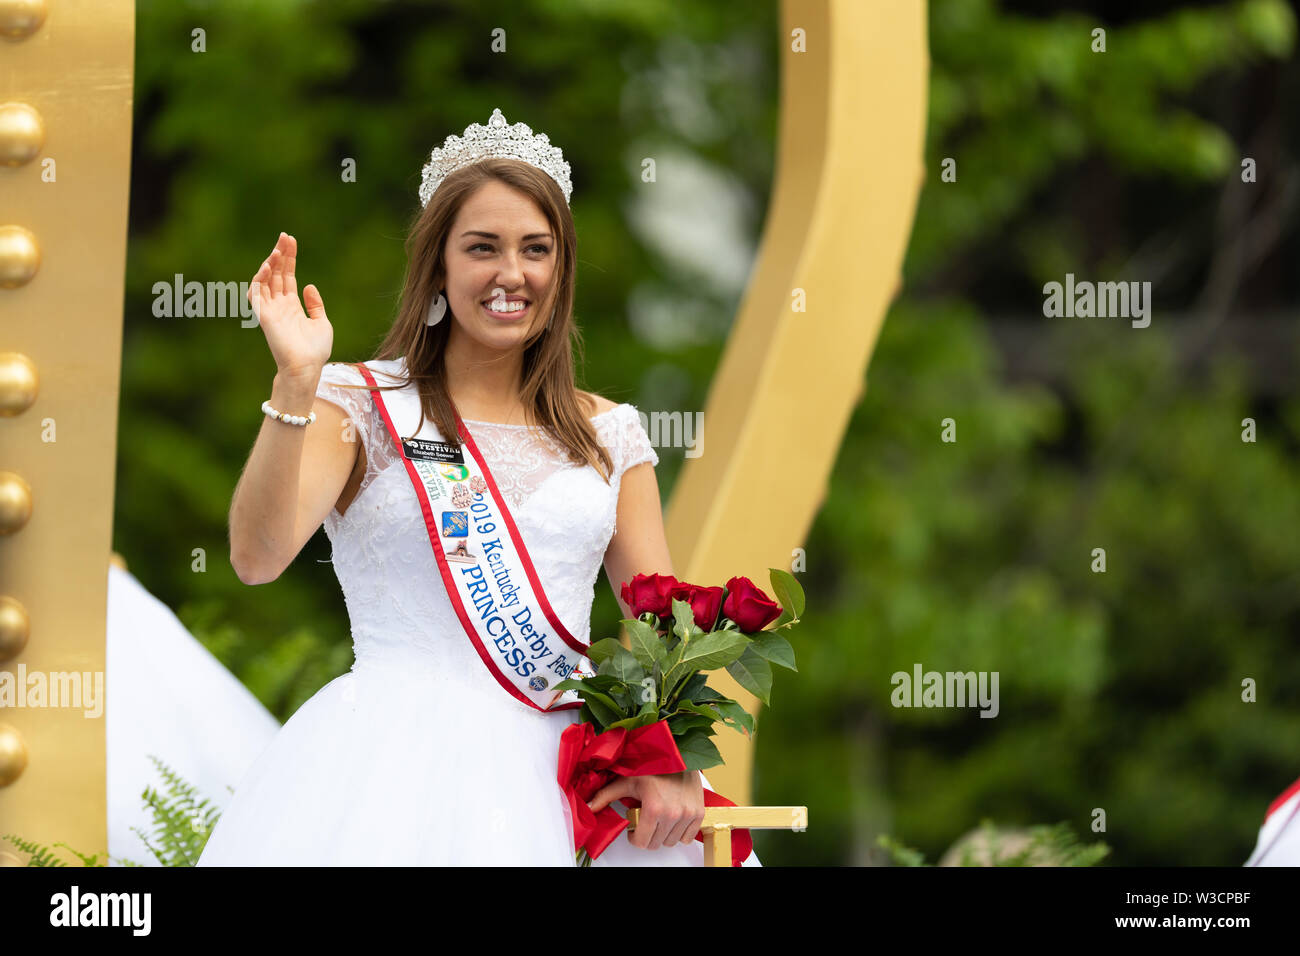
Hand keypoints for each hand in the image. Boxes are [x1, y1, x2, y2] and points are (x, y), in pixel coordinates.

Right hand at [249, 232, 332, 377]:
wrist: (307, 367)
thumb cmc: (315, 350)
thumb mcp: (322, 322)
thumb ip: (315, 304)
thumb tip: (309, 285)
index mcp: (292, 305)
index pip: (288, 276)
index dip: (289, 258)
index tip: (291, 240)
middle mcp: (279, 305)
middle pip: (277, 273)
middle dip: (280, 254)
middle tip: (284, 236)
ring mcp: (270, 310)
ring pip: (265, 281)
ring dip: (269, 264)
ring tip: (277, 250)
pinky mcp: (264, 317)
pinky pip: (256, 294)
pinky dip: (259, 280)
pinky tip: (268, 268)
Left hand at [588, 770, 705, 850]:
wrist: (681, 752)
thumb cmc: (655, 765)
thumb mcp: (627, 780)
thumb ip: (606, 795)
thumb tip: (588, 807)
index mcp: (654, 808)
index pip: (642, 842)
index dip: (634, 836)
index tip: (634, 827)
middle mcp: (673, 814)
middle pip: (656, 844)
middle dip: (648, 835)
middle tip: (645, 820)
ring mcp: (688, 814)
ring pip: (671, 841)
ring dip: (663, 834)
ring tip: (658, 817)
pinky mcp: (699, 813)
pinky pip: (687, 837)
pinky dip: (680, 832)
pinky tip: (672, 819)